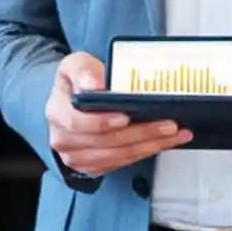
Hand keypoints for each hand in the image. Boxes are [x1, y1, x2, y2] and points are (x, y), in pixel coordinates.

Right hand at [46, 52, 192, 176]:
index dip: (103, 121)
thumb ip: (83, 70)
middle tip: (168, 124)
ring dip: (149, 145)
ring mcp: (77, 156)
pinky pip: (121, 163)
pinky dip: (144, 153)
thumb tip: (94, 84)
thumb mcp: (75, 64)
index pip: (79, 122)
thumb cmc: (78, 82)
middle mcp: (63, 139)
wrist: (72, 101)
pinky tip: (162, 143)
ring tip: (174, 134)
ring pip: (117, 156)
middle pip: (106, 142)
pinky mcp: (92, 166)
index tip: (127, 116)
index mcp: (57, 112)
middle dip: (141, 133)